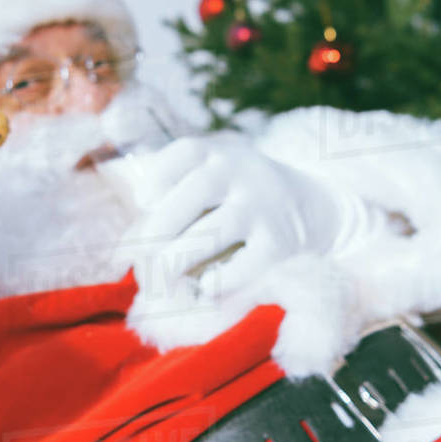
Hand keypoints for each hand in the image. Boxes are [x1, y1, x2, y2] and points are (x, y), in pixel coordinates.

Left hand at [119, 133, 339, 297]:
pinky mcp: (280, 243)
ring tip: (161, 280)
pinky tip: (206, 290)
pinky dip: (222, 281)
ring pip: (213, 232)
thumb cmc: (241, 197)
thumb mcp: (217, 177)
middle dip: (159, 228)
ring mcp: (263, 207)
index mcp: (221, 154)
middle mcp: (243, 173)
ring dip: (179, 259)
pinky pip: (246, 264)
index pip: (187, 151)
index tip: (143, 200)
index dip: (159, 174)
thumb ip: (177, 196)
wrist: (312, 207)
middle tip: (140, 258)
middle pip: (195, 192)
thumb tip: (127, 249)